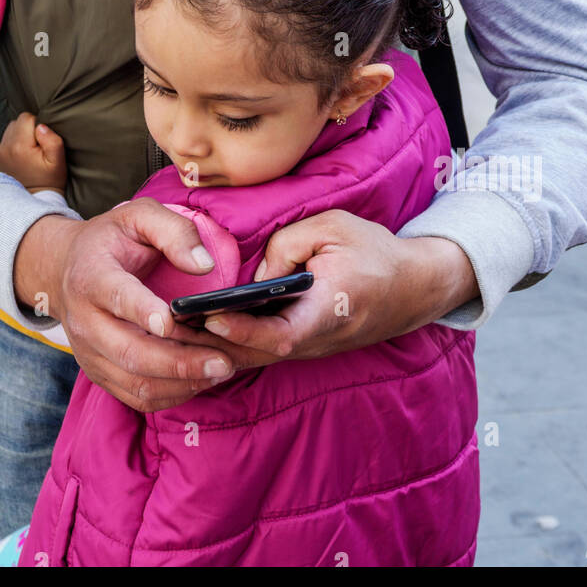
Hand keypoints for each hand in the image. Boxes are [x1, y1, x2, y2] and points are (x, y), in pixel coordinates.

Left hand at [0, 112, 66, 192]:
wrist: (34, 204)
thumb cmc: (49, 181)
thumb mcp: (58, 161)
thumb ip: (52, 140)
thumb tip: (40, 126)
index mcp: (20, 145)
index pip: (26, 117)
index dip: (37, 125)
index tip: (41, 142)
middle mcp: (4, 149)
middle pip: (15, 123)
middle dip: (26, 131)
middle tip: (35, 149)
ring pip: (8, 134)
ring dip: (18, 139)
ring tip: (27, 156)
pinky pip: (2, 147)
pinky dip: (10, 150)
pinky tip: (19, 163)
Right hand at [13, 199, 236, 412]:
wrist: (67, 269)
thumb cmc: (112, 240)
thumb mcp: (138, 216)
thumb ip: (173, 231)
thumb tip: (204, 264)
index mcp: (92, 276)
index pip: (116, 297)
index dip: (142, 311)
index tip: (171, 321)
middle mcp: (85, 321)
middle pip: (130, 352)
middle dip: (179, 362)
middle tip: (223, 361)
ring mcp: (89, 353)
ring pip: (134, 381)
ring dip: (181, 382)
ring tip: (221, 370)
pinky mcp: (99, 373)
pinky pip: (135, 396)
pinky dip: (171, 394)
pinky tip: (201, 379)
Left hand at [190, 212, 478, 368]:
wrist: (414, 286)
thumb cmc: (374, 252)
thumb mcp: (333, 228)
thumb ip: (287, 245)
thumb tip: (254, 276)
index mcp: (328, 310)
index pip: (279, 333)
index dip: (242, 330)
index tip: (209, 318)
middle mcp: (318, 340)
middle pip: (258, 353)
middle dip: (214, 344)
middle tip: (171, 329)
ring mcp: (313, 349)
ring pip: (258, 357)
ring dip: (218, 348)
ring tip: (175, 331)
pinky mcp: (307, 348)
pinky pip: (266, 352)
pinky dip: (234, 345)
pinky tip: (201, 333)